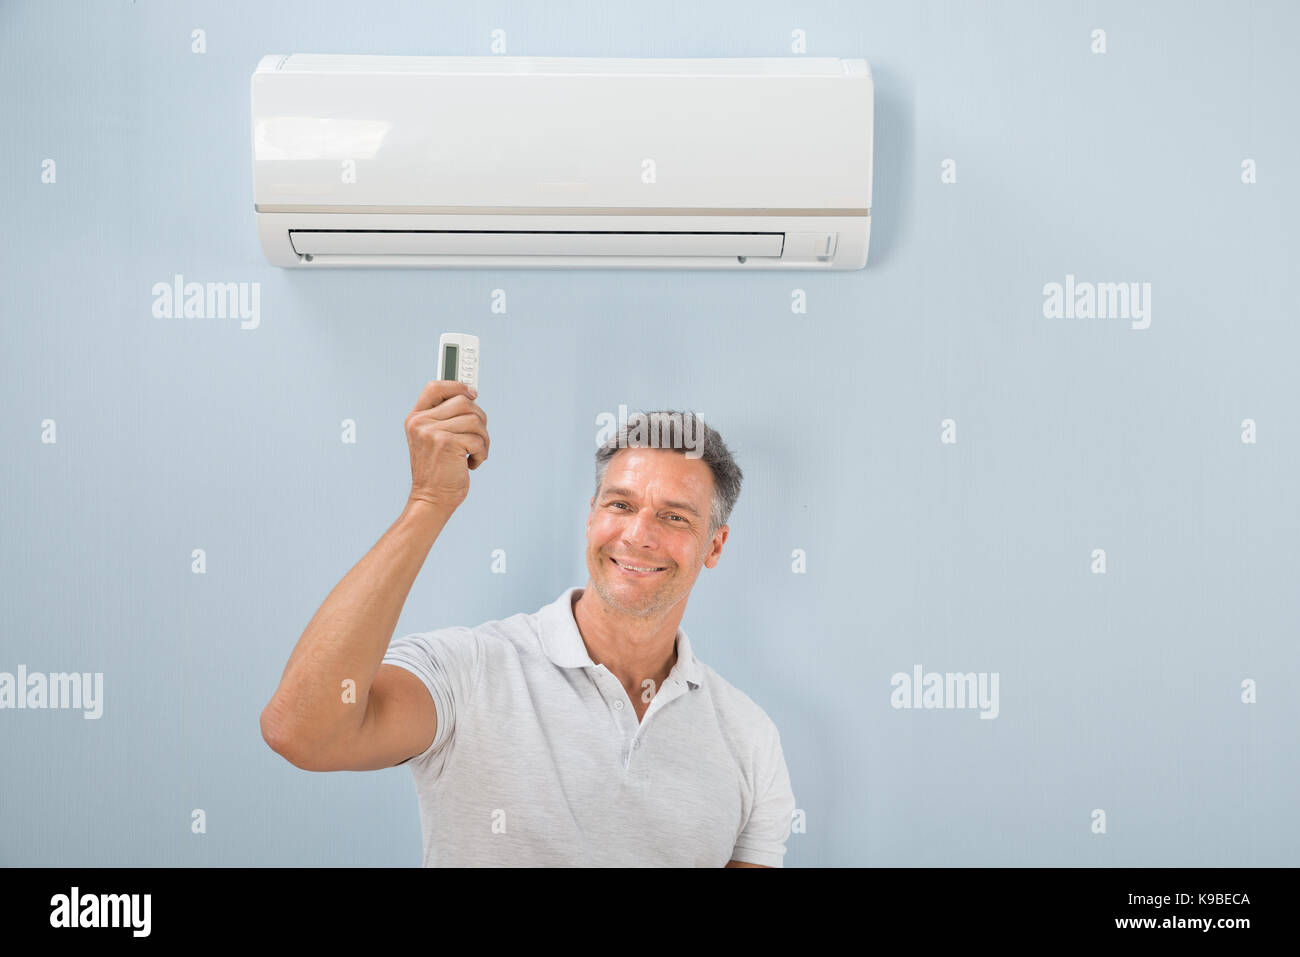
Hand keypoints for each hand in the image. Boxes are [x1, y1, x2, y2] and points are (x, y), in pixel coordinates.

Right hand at [404, 380, 488, 510]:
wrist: (431, 498)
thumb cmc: (437, 472)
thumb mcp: (433, 440)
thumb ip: (445, 418)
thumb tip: (471, 395)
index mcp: (416, 418)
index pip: (435, 388)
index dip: (457, 386)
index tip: (472, 393)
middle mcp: (420, 422)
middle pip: (463, 401)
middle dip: (479, 419)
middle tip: (477, 439)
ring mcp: (432, 431)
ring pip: (475, 419)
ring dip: (483, 439)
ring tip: (475, 454)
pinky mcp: (446, 443)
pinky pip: (478, 438)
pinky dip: (481, 453)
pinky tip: (472, 463)